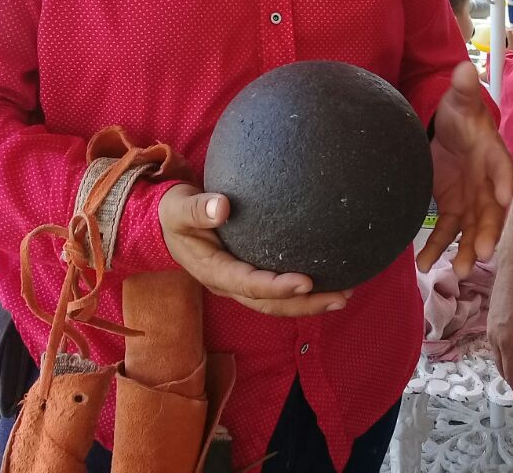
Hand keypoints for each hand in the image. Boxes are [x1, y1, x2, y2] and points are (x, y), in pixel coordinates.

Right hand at [158, 184, 351, 315]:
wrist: (168, 222)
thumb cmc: (175, 211)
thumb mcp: (178, 207)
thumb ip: (197, 208)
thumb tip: (221, 207)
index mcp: (213, 270)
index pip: (249, 285)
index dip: (277, 287)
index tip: (306, 281)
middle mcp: (228, 283)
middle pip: (270, 304)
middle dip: (305, 305)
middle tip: (341, 297)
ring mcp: (239, 283)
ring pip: (276, 303)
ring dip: (310, 303)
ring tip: (344, 296)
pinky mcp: (248, 275)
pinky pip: (277, 290)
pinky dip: (303, 291)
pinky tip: (330, 280)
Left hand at [416, 62, 512, 277]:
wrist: (446, 129)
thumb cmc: (460, 113)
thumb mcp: (459, 99)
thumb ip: (462, 88)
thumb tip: (464, 67)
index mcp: (493, 154)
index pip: (504, 168)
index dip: (506, 183)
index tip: (508, 199)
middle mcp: (488, 183)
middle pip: (492, 211)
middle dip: (489, 232)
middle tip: (484, 252)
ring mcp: (471, 200)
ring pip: (472, 230)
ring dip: (467, 250)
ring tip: (458, 270)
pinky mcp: (453, 209)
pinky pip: (447, 233)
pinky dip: (437, 248)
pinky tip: (423, 264)